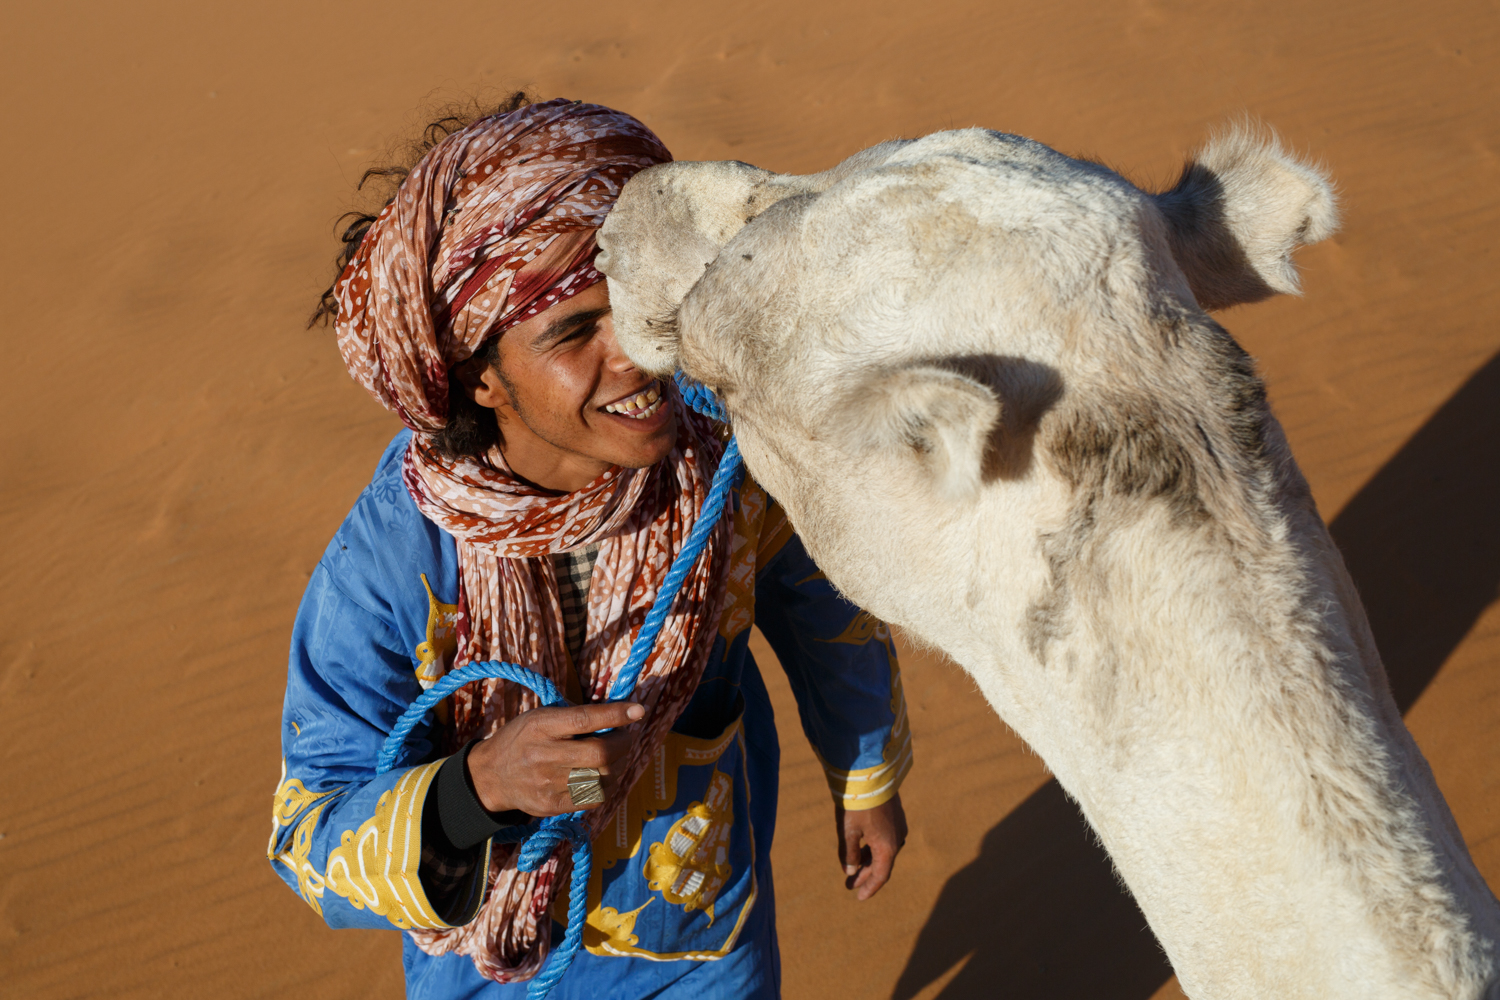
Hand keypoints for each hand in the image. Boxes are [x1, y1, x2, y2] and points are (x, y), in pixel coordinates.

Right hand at [466, 702, 644, 817]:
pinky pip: (594, 797)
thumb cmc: (522, 738)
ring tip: (613, 756)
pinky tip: (602, 775)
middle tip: (625, 736)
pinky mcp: (552, 805)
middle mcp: (544, 755)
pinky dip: (606, 784)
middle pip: (600, 753)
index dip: (615, 715)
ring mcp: (547, 784)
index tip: (638, 710)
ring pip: (602, 777)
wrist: (490, 776)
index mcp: (540, 726)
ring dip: (617, 764)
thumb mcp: (539, 717)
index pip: (584, 719)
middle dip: (623, 743)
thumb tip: (616, 713)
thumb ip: (572, 715)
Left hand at [836, 793, 907, 900]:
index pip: (880, 876)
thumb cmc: (857, 804)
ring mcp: (898, 827)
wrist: (871, 774)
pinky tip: (861, 849)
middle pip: (881, 864)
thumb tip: (850, 871)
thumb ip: (849, 853)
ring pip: (883, 851)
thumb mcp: (848, 831)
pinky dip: (873, 848)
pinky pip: (885, 839)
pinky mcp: (895, 816)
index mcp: (887, 847)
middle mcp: (897, 839)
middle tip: (850, 885)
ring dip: (868, 861)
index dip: (870, 888)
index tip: (859, 897)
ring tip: (853, 869)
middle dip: (865, 876)